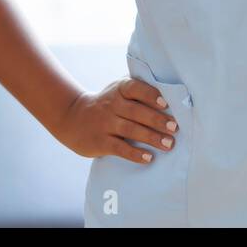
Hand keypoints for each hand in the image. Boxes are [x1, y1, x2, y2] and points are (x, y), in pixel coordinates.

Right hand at [56, 77, 178, 163]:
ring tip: (168, 144)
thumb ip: (138, 91)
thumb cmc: (106, 104)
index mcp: (119, 89)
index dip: (150, 95)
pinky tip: (148, 157)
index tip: (165, 103)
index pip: (135, 88)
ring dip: (151, 137)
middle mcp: (111, 104)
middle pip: (136, 112)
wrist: (72, 117)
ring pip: (130, 130)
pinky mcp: (100, 141)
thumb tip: (172, 98)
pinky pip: (119, 148)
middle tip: (174, 127)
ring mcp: (105, 123)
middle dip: (157, 120)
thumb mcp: (117, 91)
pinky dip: (134, 153)